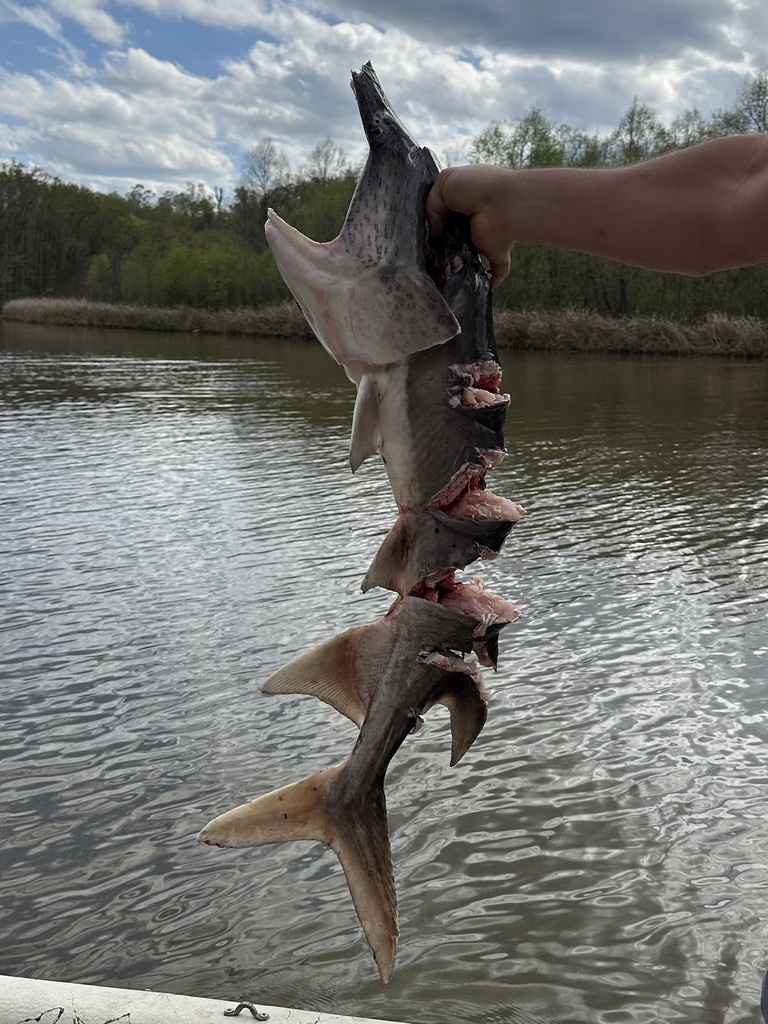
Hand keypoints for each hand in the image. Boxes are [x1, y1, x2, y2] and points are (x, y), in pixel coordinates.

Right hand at [426, 165, 515, 285]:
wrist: (502, 205)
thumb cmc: (476, 189)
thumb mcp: (444, 183)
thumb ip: (431, 204)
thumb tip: (434, 232)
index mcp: (464, 198)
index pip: (444, 212)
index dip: (432, 221)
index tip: (421, 234)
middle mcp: (473, 217)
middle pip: (453, 234)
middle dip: (440, 245)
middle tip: (425, 256)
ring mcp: (485, 236)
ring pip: (467, 253)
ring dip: (455, 262)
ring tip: (436, 273)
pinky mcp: (495, 252)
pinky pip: (495, 270)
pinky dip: (491, 279)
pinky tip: (476, 287)